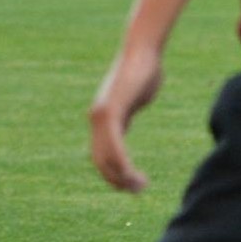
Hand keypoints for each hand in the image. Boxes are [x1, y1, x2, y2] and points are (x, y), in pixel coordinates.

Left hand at [88, 45, 161, 191]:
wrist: (143, 51)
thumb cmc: (143, 72)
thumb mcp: (133, 100)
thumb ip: (126, 115)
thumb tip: (123, 125)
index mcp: (102, 118)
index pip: (101, 155)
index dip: (113, 173)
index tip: (130, 184)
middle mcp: (97, 118)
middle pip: (100, 161)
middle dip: (116, 180)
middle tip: (136, 190)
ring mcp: (101, 115)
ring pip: (106, 157)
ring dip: (121, 176)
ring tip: (139, 185)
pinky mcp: (110, 111)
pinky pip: (113, 146)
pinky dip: (122, 163)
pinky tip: (133, 173)